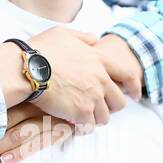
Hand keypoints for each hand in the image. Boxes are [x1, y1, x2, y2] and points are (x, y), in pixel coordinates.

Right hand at [0, 30, 144, 162]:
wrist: (27, 68)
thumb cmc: (40, 50)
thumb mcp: (64, 34)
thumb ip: (83, 38)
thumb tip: (94, 39)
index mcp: (98, 59)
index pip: (126, 73)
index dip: (133, 85)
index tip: (135, 94)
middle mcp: (100, 78)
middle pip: (118, 101)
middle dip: (111, 107)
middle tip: (101, 110)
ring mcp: (93, 96)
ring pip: (105, 117)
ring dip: (96, 119)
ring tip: (85, 120)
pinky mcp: (82, 112)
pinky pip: (90, 126)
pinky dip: (83, 128)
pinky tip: (75, 126)